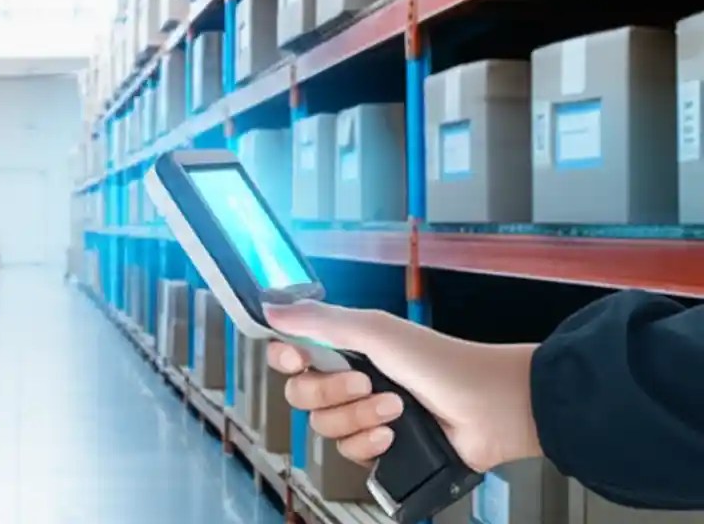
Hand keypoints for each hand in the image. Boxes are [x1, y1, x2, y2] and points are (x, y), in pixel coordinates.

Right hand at [265, 301, 541, 471]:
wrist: (490, 408)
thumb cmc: (441, 362)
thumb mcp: (375, 331)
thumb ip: (319, 321)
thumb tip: (271, 307)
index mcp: (345, 345)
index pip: (291, 352)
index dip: (285, 358)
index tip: (296, 359)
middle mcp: (349, 378)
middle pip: (301, 394)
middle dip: (330, 392)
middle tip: (365, 382)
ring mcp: (363, 414)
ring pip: (324, 427)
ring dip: (357, 417)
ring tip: (394, 408)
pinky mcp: (379, 447)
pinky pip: (348, 453)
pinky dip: (370, 442)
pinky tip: (394, 433)